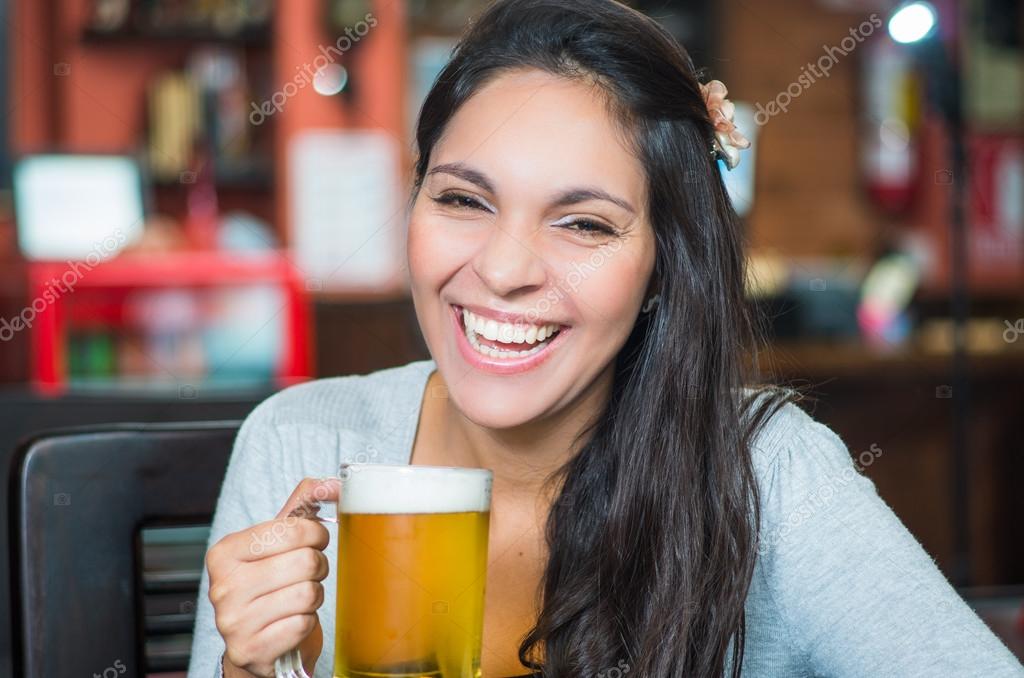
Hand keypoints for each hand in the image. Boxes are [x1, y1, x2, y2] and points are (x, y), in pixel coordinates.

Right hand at [206, 478, 339, 676]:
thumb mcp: (279, 541)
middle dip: (317, 567)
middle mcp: (222, 586)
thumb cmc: (271, 585)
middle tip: (307, 574)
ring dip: (314, 596)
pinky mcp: (250, 650)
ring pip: (307, 594)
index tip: (314, 542)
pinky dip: (307, 623)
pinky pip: (302, 625)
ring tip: (299, 598)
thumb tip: (335, 482)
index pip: (292, 529)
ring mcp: (232, 622)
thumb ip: (304, 503)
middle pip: (305, 562)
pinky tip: (292, 622)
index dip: (316, 535)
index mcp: (225, 552)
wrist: (258, 645)